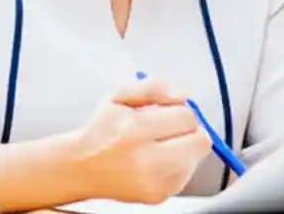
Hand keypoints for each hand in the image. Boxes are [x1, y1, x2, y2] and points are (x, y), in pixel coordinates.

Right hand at [69, 79, 212, 203]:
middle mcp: (145, 161)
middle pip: (200, 141)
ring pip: (196, 158)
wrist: (83, 167)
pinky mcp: (158, 196)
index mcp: (134, 130)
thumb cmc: (103, 130)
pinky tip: (158, 160)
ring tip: (161, 144)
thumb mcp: (120, 95)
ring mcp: (154, 183)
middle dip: (190, 130)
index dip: (180, 110)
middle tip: (172, 127)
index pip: (186, 117)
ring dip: (185, 147)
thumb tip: (183, 96)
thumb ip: (154, 87)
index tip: (167, 112)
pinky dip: (178, 165)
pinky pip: (187, 175)